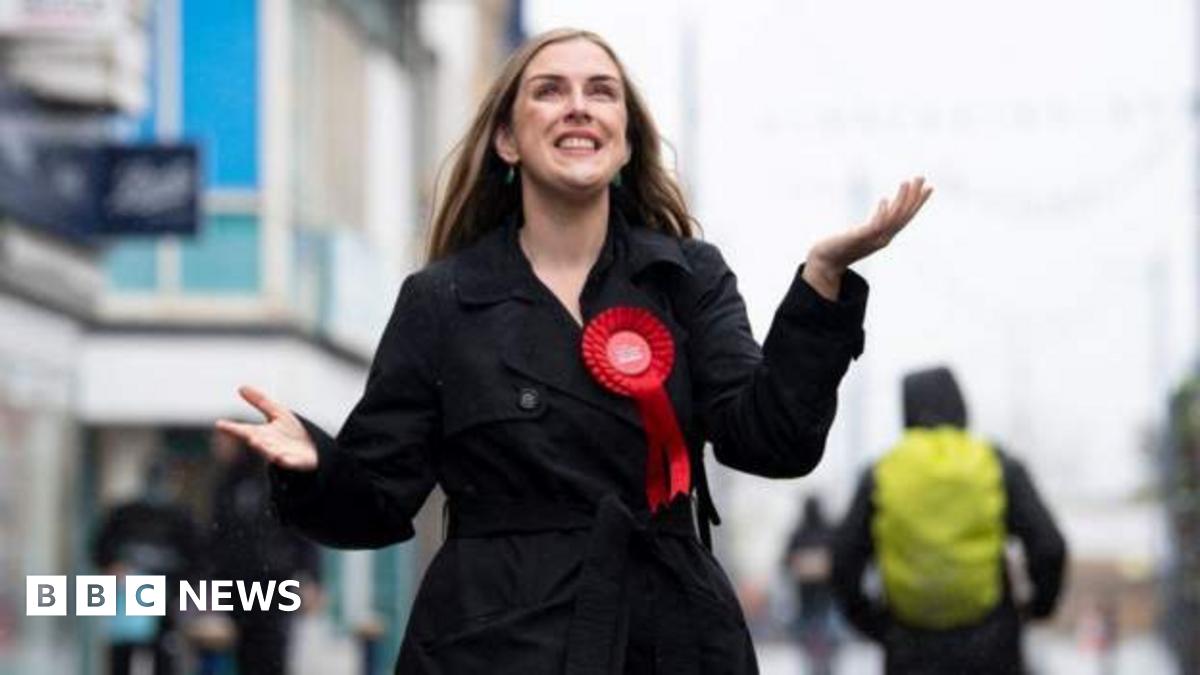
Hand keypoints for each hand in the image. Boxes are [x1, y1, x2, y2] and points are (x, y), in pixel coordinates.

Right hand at [214, 386, 317, 470]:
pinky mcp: (295, 462)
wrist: (314, 449)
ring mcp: (281, 455)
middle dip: (253, 439)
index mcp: (262, 434)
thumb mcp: (278, 413)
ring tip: (257, 442)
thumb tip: (241, 387)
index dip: (232, 428)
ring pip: (271, 453)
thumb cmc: (293, 433)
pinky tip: (282, 457)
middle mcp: (269, 445)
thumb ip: (260, 402)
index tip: (219, 424)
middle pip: (258, 442)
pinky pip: (289, 463)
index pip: (244, 430)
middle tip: (248, 435)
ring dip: (265, 449)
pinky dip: (284, 460)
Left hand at [803, 176, 932, 298]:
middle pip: (903, 216)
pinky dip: (881, 213)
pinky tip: (884, 199)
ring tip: (905, 182)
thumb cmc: (840, 247)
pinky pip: (874, 226)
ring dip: (900, 200)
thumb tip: (882, 210)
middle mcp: (883, 238)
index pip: (906, 217)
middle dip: (914, 197)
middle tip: (921, 177)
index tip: (930, 186)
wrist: (824, 261)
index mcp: (885, 236)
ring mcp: (872, 240)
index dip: (918, 202)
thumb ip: (873, 225)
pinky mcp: (858, 239)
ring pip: (892, 219)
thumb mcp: (861, 234)